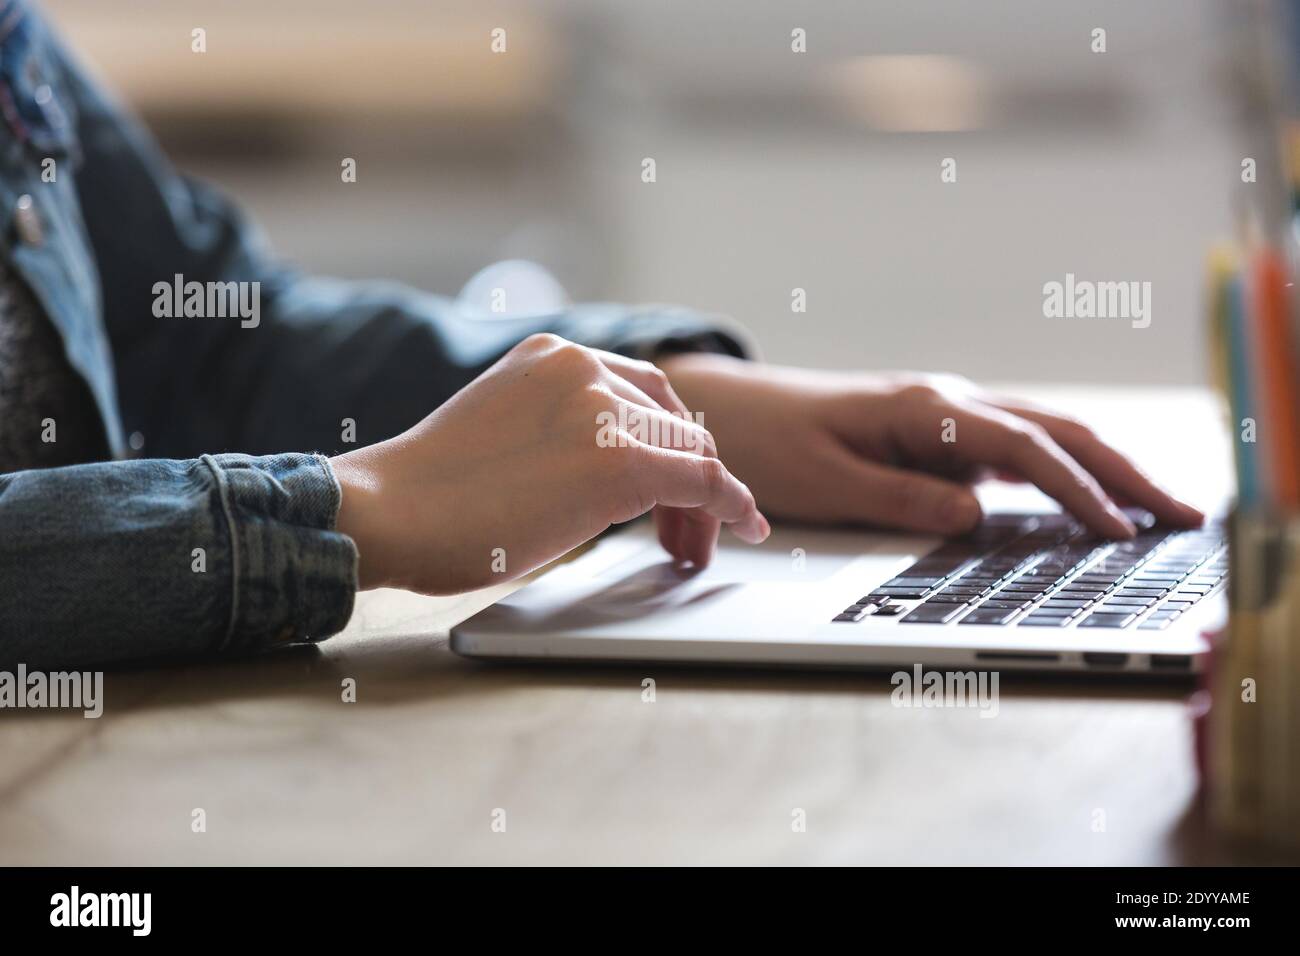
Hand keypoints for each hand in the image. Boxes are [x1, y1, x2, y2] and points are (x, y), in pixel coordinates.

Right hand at [332, 334, 768, 592]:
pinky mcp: (621, 460)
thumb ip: (557, 429)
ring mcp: (603, 408)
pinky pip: (705, 479)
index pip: (640, 392)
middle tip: (683, 533)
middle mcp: (583, 366)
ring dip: (705, 503)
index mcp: (553, 354)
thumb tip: (600, 471)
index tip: (674, 488)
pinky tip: (745, 527)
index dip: (667, 444)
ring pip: (692, 452)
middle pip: (673, 421)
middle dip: (688, 476)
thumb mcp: (503, 431)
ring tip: (691, 552)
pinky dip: (733, 505)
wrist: (388, 512)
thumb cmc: (428, 494)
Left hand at [658, 353, 1203, 538]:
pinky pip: (1010, 451)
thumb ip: (901, 502)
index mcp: (925, 409)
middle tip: (1181, 513)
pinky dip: (1057, 473)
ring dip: (1100, 468)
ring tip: (1154, 508)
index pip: (1024, 446)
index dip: (1077, 488)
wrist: (726, 409)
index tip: (1119, 528)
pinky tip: (1083, 500)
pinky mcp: (934, 435)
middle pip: (1054, 431)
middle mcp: (945, 404)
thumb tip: (974, 519)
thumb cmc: (766, 441)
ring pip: (1041, 436)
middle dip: (1121, 471)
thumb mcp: (826, 483)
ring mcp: (944, 417)